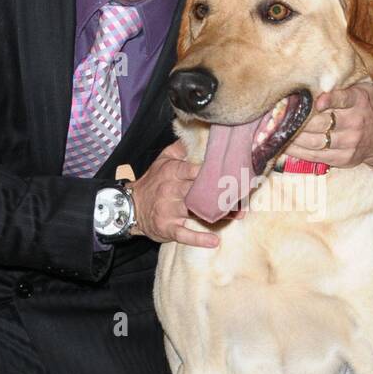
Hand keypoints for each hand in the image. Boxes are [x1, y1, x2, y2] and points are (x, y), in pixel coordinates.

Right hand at [130, 141, 245, 248]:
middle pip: (200, 191)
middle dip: (221, 193)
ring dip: (219, 215)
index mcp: (172, 173)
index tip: (232, 172)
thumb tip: (197, 133)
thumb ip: (180, 148)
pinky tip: (214, 241)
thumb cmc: (152, 182)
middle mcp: (171, 191)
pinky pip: (184, 234)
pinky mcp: (167, 228)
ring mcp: (169, 211)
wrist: (130, 207)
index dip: (213, 171)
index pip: (194, 170)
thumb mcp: (162, 160)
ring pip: (196, 212)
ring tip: (239, 214)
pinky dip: (199, 239)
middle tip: (242, 193)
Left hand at [281, 80, 372, 171]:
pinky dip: (297, 152)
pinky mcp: (343, 158)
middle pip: (322, 122)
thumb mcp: (366, 87)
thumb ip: (347, 79)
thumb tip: (321, 64)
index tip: (317, 101)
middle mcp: (355, 122)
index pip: (345, 99)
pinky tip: (283, 145)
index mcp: (360, 101)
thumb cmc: (368, 105)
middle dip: (298, 119)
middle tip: (277, 114)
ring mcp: (349, 143)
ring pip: (315, 141)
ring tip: (274, 130)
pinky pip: (316, 156)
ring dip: (292, 137)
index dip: (331, 100)